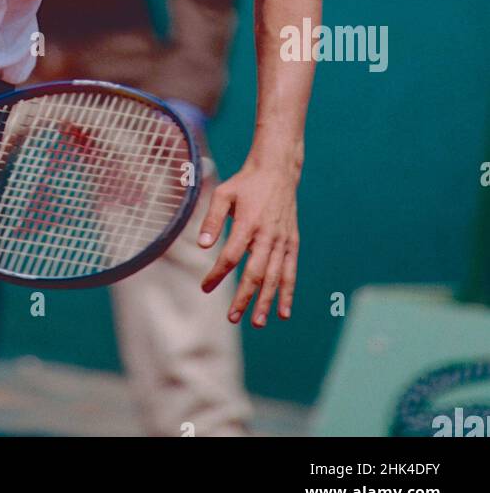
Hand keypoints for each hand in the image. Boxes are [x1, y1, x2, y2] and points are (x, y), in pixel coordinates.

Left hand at [196, 157, 299, 326]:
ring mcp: (282, 241)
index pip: (231, 256)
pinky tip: (283, 312)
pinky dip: (287, 292)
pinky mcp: (292, 243)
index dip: (217, 274)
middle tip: (232, 318)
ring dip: (266, 301)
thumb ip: (211, 220)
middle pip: (255, 273)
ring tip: (257, 322)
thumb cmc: (246, 184)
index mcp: (248, 223)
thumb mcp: (223, 194)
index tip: (205, 287)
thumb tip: (201, 246)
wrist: (277, 171)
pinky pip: (291, 272)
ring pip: (274, 277)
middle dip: (244, 297)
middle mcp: (267, 235)